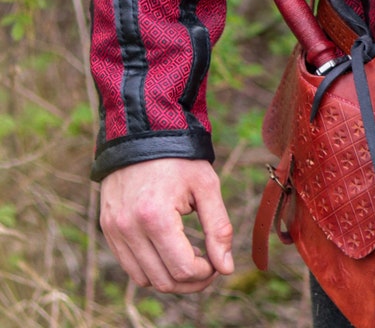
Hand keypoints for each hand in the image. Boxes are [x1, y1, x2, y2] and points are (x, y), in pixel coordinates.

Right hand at [99, 158, 234, 292]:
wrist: (143, 134)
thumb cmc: (180, 158)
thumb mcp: (206, 186)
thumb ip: (218, 228)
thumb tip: (226, 268)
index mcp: (155, 217)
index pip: (182, 268)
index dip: (206, 273)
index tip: (218, 261)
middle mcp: (128, 229)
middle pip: (163, 280)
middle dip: (191, 281)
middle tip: (210, 265)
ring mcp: (114, 231)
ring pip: (144, 279)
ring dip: (171, 278)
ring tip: (192, 258)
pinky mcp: (108, 230)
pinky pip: (130, 265)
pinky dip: (152, 267)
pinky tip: (172, 250)